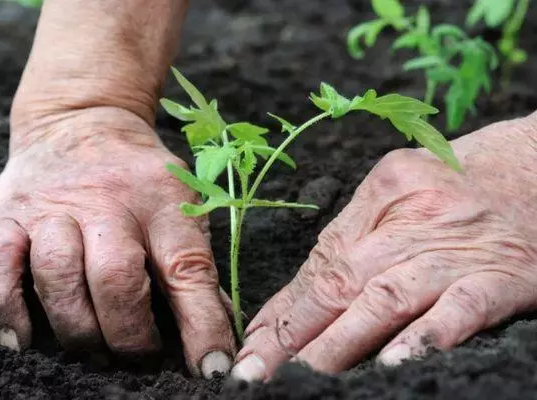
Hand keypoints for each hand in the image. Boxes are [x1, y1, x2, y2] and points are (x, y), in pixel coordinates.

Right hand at [0, 107, 234, 377]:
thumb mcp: (181, 204)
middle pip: (115, 278)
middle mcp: (107, 202)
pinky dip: (5, 310)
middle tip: (139, 357)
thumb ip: (194, 265)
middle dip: (129, 333)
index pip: (187, 268)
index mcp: (162, 201)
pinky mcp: (10, 215)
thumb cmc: (140, 177)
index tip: (212, 367)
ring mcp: (52, 208)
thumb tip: (217, 331)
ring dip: (77, 328)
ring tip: (94, 351)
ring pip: (56, 276)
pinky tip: (24, 340)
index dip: (202, 324)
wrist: (82, 121)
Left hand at [232, 114, 536, 380]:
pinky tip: (395, 362)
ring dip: (342, 342)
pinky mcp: (503, 275)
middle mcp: (413, 219)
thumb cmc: (462, 183)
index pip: (321, 261)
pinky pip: (461, 307)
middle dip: (295, 334)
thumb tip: (293, 303)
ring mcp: (457, 248)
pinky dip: (427, 335)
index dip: (284, 309)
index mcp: (382, 192)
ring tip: (307, 377)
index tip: (254, 345)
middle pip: (342, 281)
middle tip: (258, 373)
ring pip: (387, 297)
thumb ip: (351, 241)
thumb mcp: (399, 193)